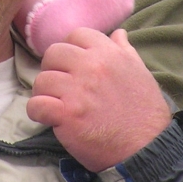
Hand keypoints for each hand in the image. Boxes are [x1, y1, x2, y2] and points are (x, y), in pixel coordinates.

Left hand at [27, 28, 171, 171]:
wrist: (147, 148)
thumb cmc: (144, 112)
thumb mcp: (140, 73)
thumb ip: (125, 50)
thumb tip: (118, 32)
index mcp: (108, 54)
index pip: (76, 35)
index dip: (71, 49)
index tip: (73, 66)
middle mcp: (91, 67)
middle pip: (53, 53)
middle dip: (54, 68)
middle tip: (61, 86)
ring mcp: (77, 90)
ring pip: (41, 79)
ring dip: (44, 92)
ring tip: (55, 104)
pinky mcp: (67, 114)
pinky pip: (36, 104)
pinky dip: (37, 112)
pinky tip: (48, 118)